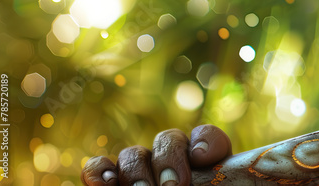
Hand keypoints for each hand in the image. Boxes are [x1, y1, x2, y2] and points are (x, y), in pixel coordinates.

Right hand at [81, 125, 232, 185]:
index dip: (206, 142)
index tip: (202, 158)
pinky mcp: (112, 180)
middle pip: (168, 140)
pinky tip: (104, 185)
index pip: (208, 138)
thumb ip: (219, 184)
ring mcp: (141, 168)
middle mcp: (172, 158)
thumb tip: (205, 164)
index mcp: (205, 162)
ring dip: (136, 172)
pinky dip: (99, 172)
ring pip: (133, 153)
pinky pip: (100, 167)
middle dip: (170, 160)